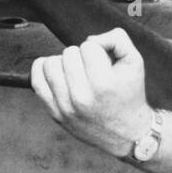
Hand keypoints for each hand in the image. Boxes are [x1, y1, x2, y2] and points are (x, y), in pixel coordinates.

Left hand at [31, 28, 153, 156]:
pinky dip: (43, 70)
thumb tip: (90, 39)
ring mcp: (66, 107)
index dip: (99, 50)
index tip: (106, 64)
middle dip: (82, 56)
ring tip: (77, 72)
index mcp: (104, 83)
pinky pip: (36, 81)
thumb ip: (117, 39)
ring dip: (64, 63)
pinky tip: (57, 73)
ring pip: (51, 63)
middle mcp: (83, 97)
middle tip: (93, 70)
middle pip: (69, 53)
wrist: (127, 134)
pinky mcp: (55, 113)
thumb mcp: (135, 62)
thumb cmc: (130, 94)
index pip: (89, 46)